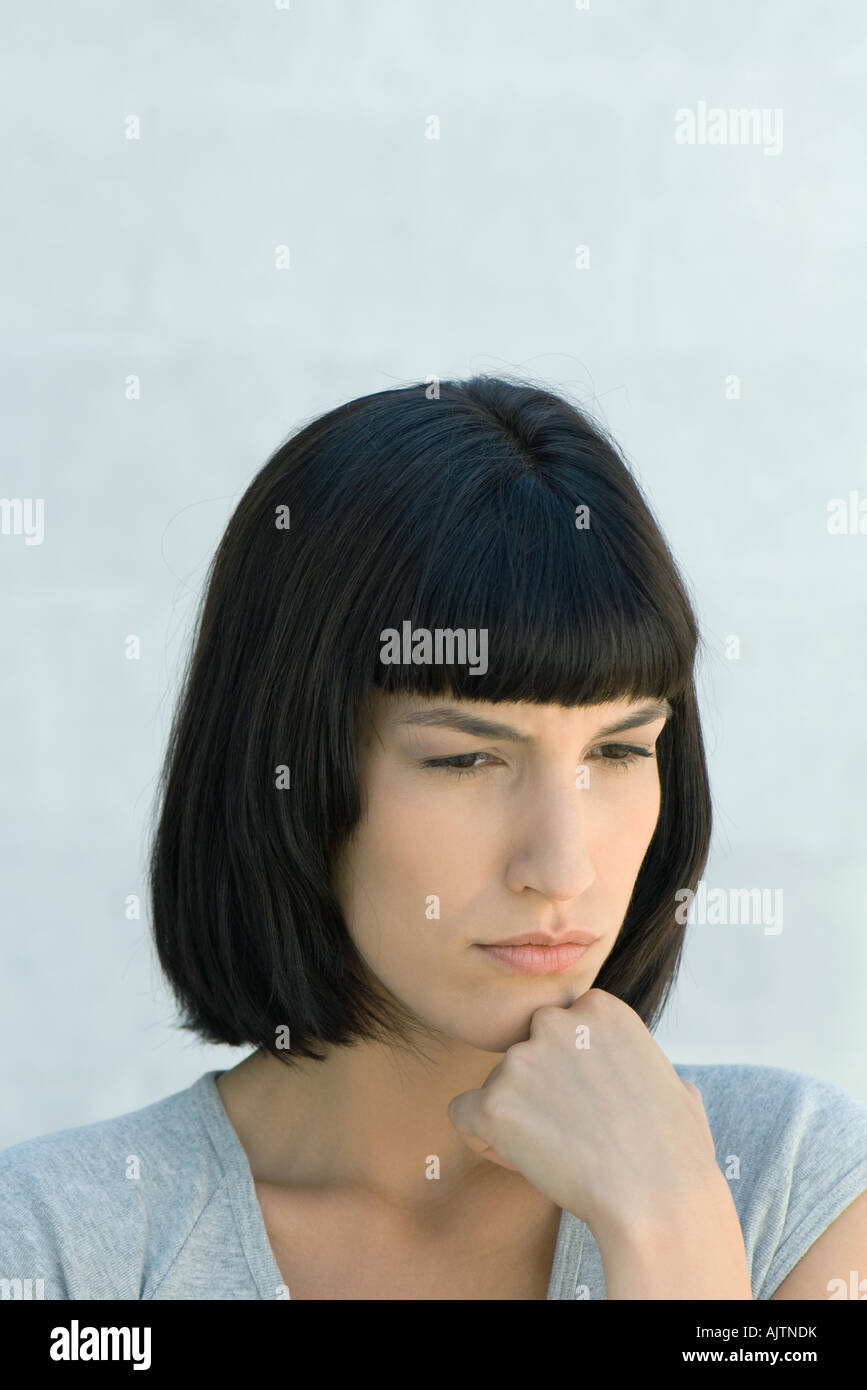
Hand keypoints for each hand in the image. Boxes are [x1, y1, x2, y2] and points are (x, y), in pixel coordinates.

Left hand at [447, 988, 721, 1236]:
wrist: (658, 1201)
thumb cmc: (675, 1153)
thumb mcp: (672, 1081)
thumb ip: (635, 1061)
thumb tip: (629, 1069)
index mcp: (599, 1008)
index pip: (560, 1028)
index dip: (570, 1069)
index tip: (590, 1105)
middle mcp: (555, 1022)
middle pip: (526, 1050)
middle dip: (538, 1086)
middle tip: (568, 1131)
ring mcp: (520, 1060)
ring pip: (498, 1084)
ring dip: (516, 1115)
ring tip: (556, 1154)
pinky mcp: (494, 1102)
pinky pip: (464, 1114)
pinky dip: (483, 1138)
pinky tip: (520, 1159)